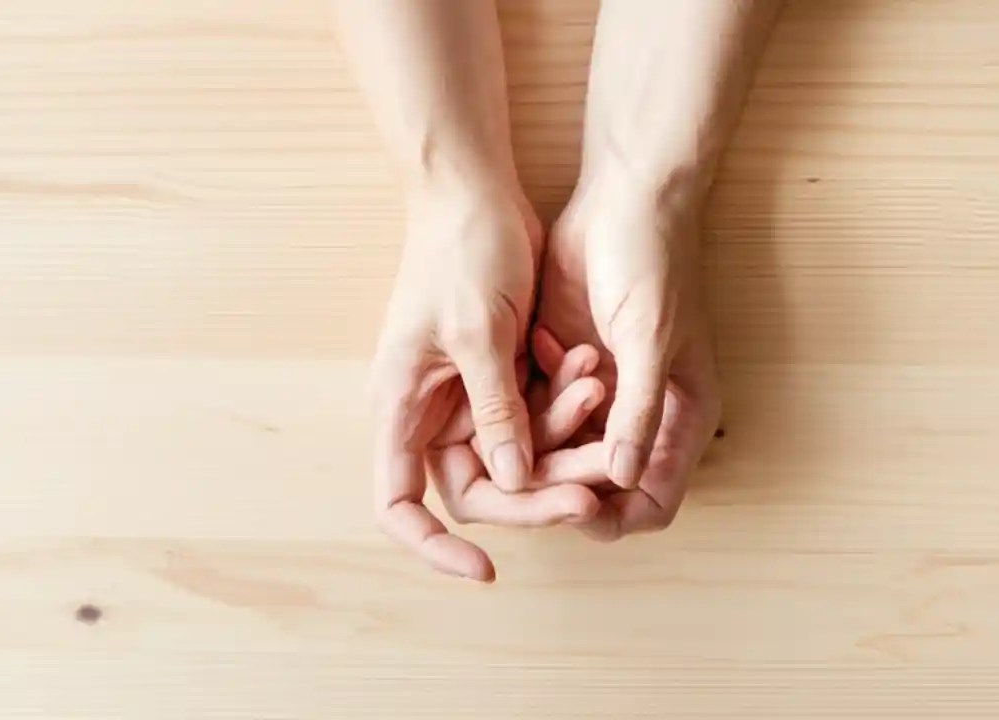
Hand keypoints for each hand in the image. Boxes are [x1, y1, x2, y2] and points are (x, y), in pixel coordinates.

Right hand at [372, 182, 584, 578]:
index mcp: (401, 405)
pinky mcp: (497, 373)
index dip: (431, 546)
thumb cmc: (462, 250)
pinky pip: (534, 415)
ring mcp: (463, 393)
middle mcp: (427, 409)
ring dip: (561, 441)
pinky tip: (591, 373)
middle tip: (592, 494)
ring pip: (517, 454)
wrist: (473, 188)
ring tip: (599, 391)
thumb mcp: (479, 333)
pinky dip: (563, 406)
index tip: (484, 570)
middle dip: (536, 494)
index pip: (399, 502)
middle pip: (478, 487)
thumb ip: (495, 411)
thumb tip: (514, 481)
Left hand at [533, 173, 722, 539]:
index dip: (613, 516)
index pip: (649, 501)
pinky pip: (537, 408)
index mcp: (680, 417)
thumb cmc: (653, 263)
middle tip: (525, 458)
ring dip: (541, 432)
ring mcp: (600, 395)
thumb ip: (638, 412)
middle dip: (561, 476)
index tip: (570, 505)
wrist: (624, 199)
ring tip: (538, 377)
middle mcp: (640, 416)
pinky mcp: (563, 368)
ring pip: (559, 449)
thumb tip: (620, 480)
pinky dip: (528, 396)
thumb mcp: (649, 339)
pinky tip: (534, 347)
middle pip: (595, 483)